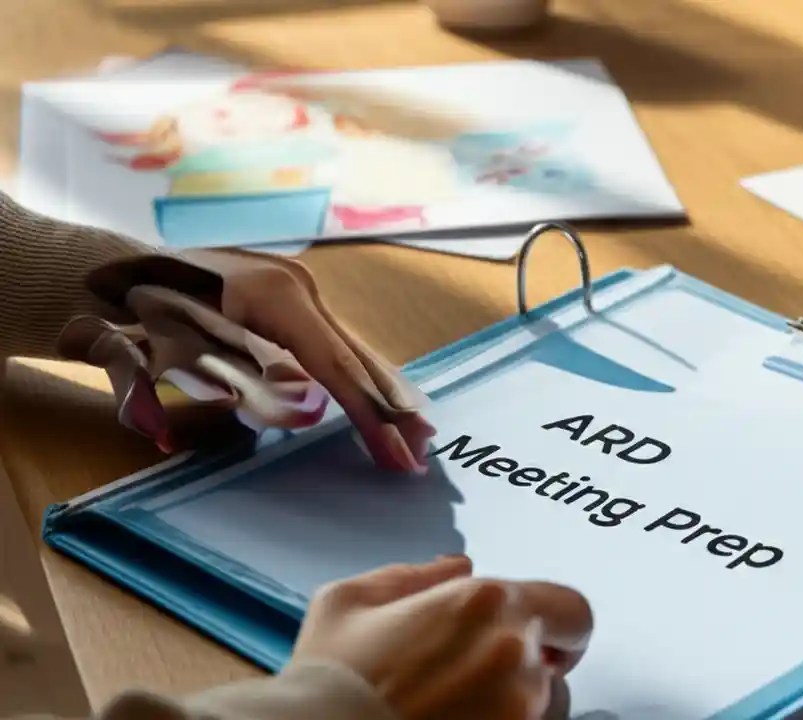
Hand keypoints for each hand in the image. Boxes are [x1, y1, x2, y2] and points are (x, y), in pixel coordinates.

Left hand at [55, 248, 432, 471]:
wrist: (102, 271)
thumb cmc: (132, 315)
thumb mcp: (181, 350)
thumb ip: (245, 380)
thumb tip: (311, 409)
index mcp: (274, 295)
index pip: (335, 365)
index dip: (370, 416)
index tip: (398, 455)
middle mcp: (296, 285)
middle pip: (355, 353)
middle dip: (391, 405)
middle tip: (425, 448)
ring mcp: (293, 287)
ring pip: (349, 346)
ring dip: (381, 391)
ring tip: (418, 430)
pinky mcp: (286, 296)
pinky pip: (332, 342)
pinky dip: (358, 373)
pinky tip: (380, 396)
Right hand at [293, 556, 591, 719]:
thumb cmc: (329, 675)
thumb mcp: (349, 602)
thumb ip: (412, 576)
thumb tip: (456, 567)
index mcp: (485, 601)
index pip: (571, 608)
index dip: (559, 624)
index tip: (540, 639)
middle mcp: (514, 649)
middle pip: (563, 658)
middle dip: (543, 661)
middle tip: (497, 674)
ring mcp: (518, 704)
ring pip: (549, 701)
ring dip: (520, 698)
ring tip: (466, 702)